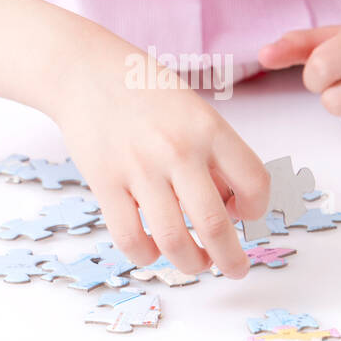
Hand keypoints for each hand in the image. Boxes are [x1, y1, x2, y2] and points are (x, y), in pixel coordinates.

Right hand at [52, 38, 269, 277]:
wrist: (84, 70)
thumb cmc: (145, 91)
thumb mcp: (193, 110)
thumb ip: (213, 155)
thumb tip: (232, 207)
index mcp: (209, 128)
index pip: (254, 183)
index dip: (257, 210)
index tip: (245, 215)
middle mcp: (178, 150)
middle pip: (216, 225)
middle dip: (231, 259)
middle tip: (236, 269)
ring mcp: (139, 168)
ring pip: (174, 241)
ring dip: (192, 264)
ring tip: (196, 264)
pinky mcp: (105, 182)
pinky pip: (130, 237)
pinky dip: (146, 255)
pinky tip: (153, 250)